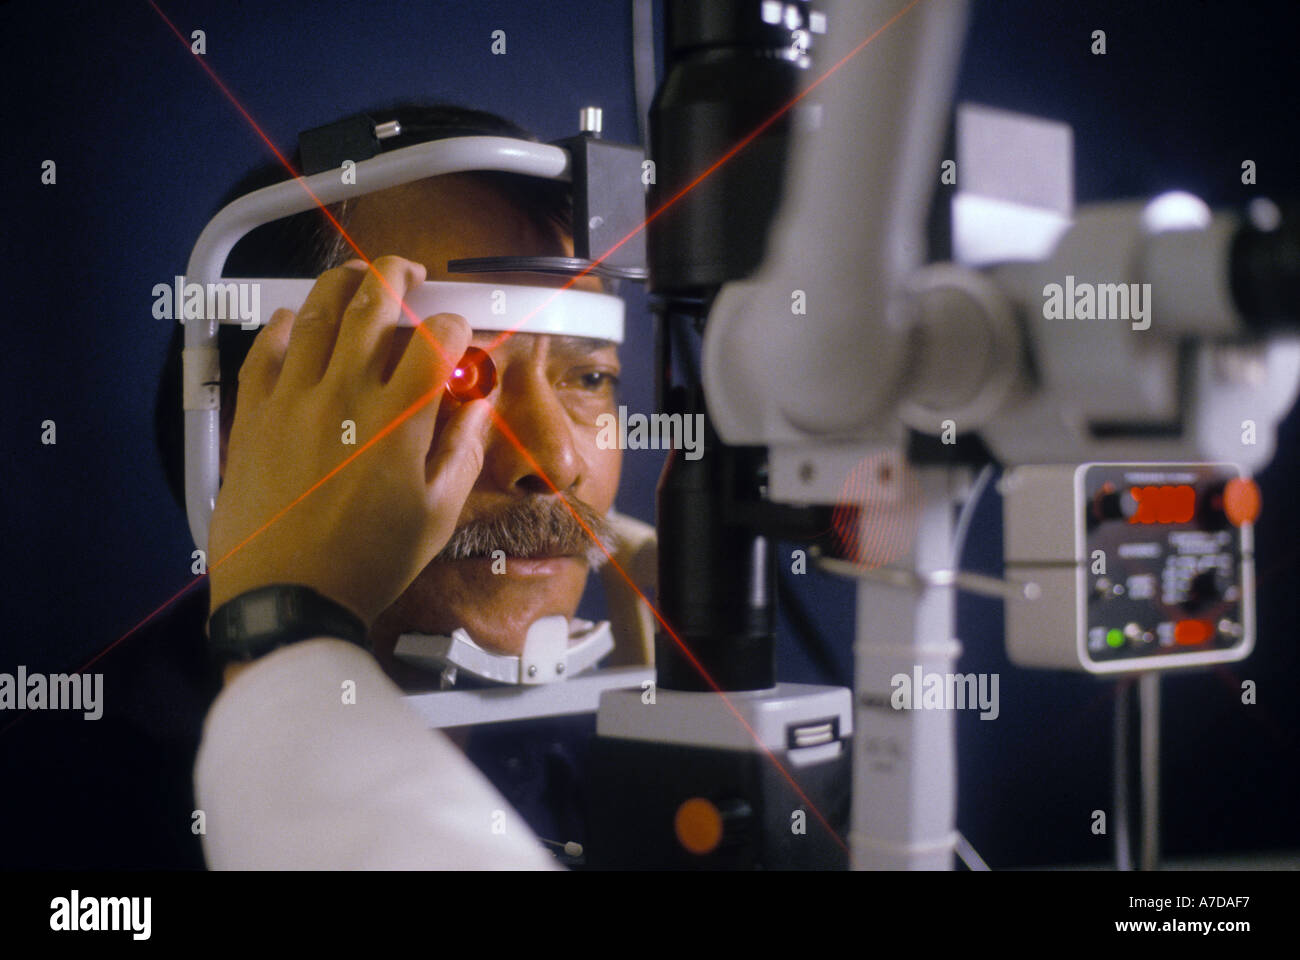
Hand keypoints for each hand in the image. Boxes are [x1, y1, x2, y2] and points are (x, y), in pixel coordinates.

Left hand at [207, 256, 490, 628]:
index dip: (454, 324)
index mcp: (398, 420)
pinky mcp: (254, 415)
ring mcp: (293, 400)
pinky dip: (286, 324)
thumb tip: (482, 404)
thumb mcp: (436, 515)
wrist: (287, 598)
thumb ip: (464, 450)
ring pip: (319, 312)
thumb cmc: (367, 564)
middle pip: (373, 302)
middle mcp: (345, 395)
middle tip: (409, 273)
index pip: (434, 338)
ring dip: (344, 283)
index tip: (458, 333)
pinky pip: (267, 349)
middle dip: (398, 275)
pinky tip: (300, 320)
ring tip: (359, 278)